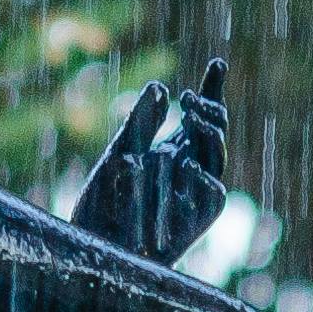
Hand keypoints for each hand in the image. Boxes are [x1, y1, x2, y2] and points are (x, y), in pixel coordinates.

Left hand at [68, 60, 231, 264]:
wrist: (93, 247)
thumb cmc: (104, 204)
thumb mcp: (119, 153)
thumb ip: (140, 123)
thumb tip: (161, 86)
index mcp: (174, 150)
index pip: (201, 117)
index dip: (212, 92)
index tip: (218, 64)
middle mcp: (190, 169)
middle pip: (214, 133)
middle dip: (209, 111)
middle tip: (190, 98)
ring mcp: (195, 195)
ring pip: (216, 160)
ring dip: (209, 136)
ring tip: (191, 116)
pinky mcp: (196, 222)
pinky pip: (213, 197)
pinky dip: (206, 179)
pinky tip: (187, 163)